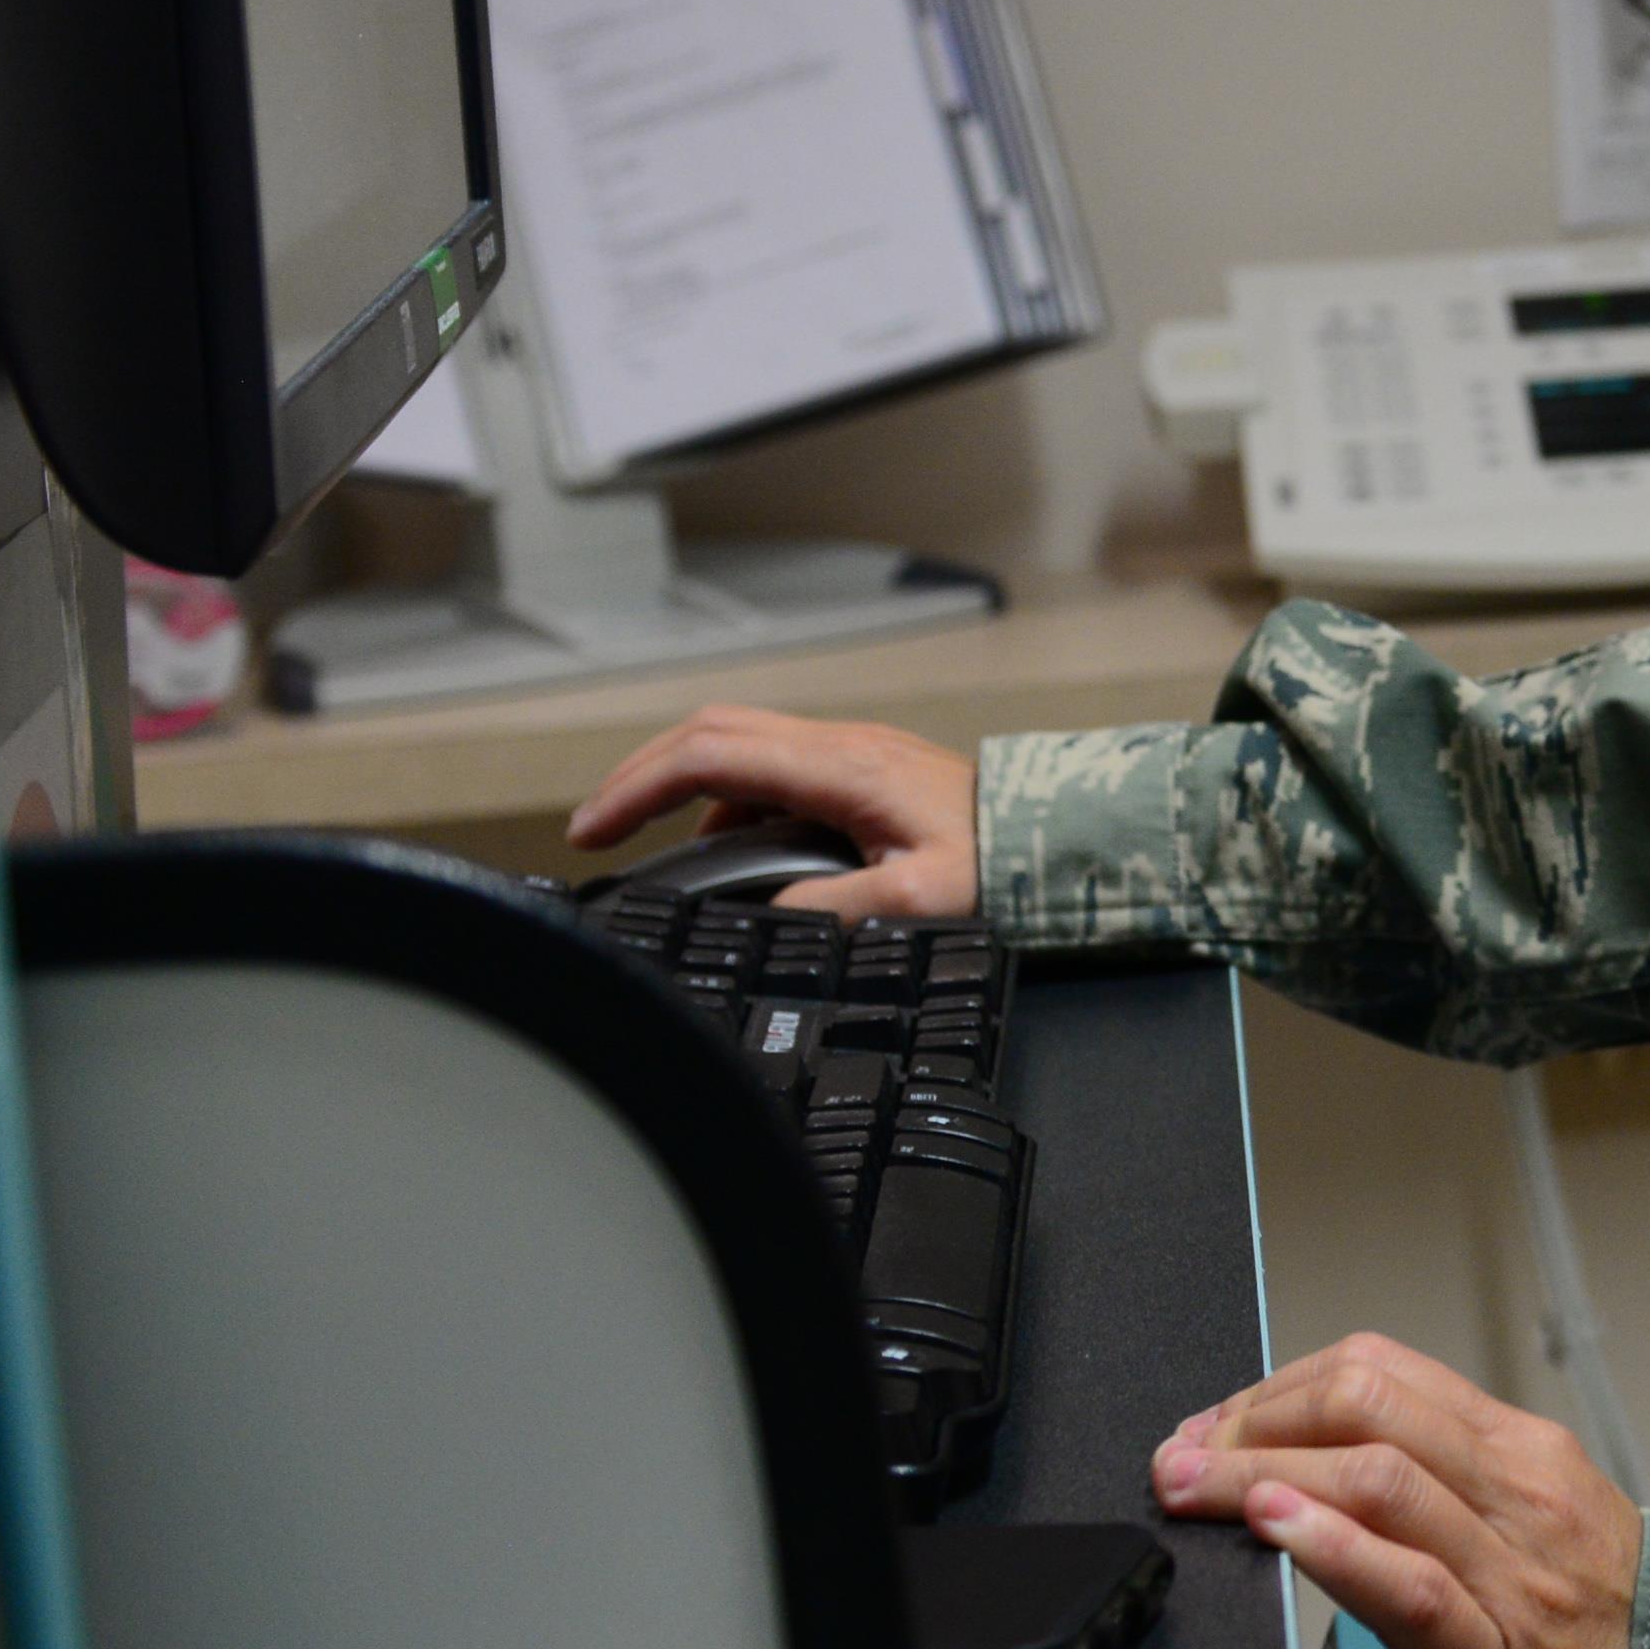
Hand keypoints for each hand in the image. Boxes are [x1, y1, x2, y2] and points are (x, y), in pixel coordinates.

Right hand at [566, 707, 978, 920]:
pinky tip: (728, 849)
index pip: (709, 755)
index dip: (638, 789)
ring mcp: (848, 751)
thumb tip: (768, 916)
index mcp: (838, 767)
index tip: (593, 831)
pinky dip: (730, 797)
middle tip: (597, 829)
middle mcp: (838, 745)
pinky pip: (774, 768)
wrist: (1056, 831)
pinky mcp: (860, 768)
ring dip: (683, 783)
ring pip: (739, 744)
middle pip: (709, 732)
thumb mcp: (918, 899)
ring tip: (648, 840)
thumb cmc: (1001, 862)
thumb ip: (834, 907)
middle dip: (640, 775)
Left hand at [1157, 1333, 1636, 1648]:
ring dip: (1259, 1473)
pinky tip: (1277, 1533)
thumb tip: (1321, 1471)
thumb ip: (1443, 1494)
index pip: (1381, 1373)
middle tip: (1181, 1459)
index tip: (1215, 1424)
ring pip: (1376, 1478)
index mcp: (1519, 1455)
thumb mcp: (1534, 1533)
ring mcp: (1511, 1575)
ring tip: (1195, 1487)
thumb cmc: (1607, 1641)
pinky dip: (1333, 1548)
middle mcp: (1517, 1495)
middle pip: (1366, 1406)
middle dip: (1250, 1422)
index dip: (1277, 1387)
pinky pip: (1410, 1587)